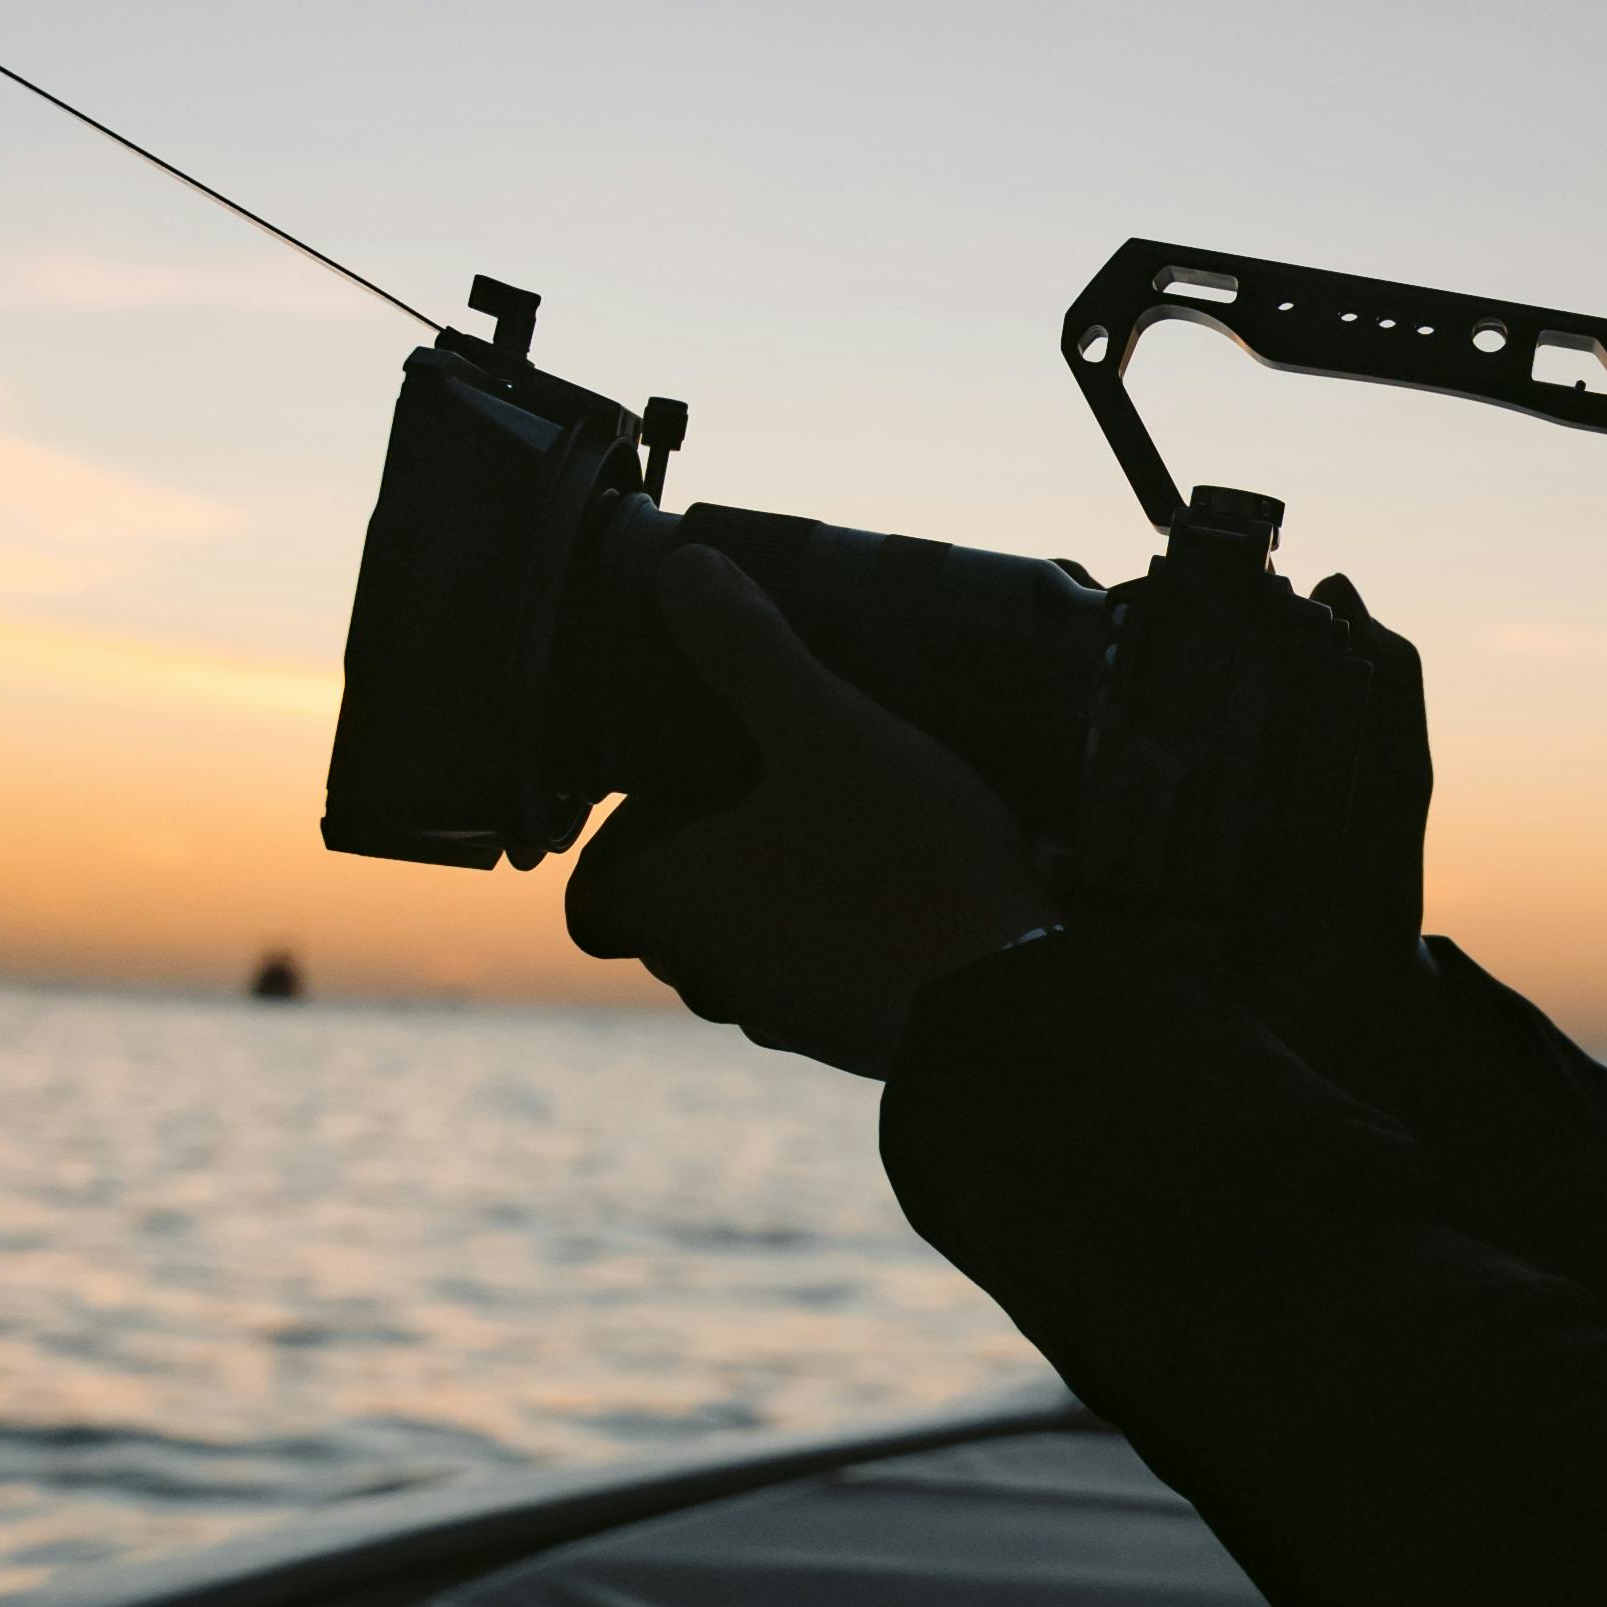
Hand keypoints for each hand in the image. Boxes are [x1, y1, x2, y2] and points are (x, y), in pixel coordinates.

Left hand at [568, 535, 1049, 1072]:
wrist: (1012, 1010)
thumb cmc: (904, 871)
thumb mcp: (831, 732)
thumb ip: (752, 653)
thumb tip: (683, 572)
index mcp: (673, 907)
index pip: (593, 893)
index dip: (620, 842)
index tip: (674, 789)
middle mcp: (713, 975)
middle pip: (672, 917)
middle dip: (707, 856)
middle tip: (772, 784)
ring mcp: (788, 1017)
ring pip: (750, 950)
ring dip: (779, 897)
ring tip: (848, 827)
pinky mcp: (859, 1035)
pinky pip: (826, 977)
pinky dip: (845, 935)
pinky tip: (907, 885)